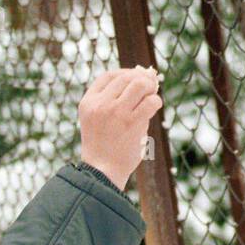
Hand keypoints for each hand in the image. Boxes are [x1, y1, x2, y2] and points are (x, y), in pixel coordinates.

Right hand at [77, 65, 161, 189]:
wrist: (102, 171)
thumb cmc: (104, 145)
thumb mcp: (96, 118)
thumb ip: (111, 100)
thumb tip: (144, 76)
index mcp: (88, 102)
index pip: (109, 76)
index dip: (126, 73)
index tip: (136, 78)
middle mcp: (100, 104)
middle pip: (126, 78)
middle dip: (141, 79)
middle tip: (150, 86)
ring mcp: (115, 112)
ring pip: (139, 84)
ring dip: (150, 88)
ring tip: (152, 96)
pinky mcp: (131, 122)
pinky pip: (150, 101)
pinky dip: (156, 101)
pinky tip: (155, 106)